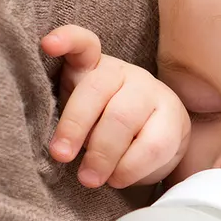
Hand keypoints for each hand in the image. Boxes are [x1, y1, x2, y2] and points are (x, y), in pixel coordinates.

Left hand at [41, 24, 189, 188]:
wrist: (153, 138)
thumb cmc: (101, 127)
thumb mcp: (79, 118)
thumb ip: (66, 121)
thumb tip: (57, 151)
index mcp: (92, 66)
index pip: (82, 44)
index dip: (66, 40)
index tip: (47, 45)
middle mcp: (123, 72)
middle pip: (97, 92)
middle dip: (75, 127)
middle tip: (61, 157)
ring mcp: (151, 92)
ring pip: (124, 119)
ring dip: (103, 154)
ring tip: (89, 179)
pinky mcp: (173, 118)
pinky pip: (154, 145)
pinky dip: (131, 168)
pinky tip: (118, 179)